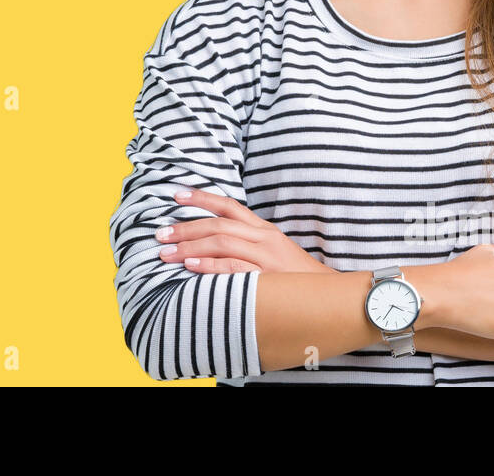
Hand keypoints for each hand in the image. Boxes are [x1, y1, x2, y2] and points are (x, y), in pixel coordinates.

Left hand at [155, 188, 332, 274]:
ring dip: (189, 247)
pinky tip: (190, 267)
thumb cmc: (297, 281)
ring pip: (222, 243)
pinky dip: (209, 266)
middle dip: (186, 227)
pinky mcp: (267, 279)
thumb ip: (248, 246)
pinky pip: (232, 269)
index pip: (229, 205)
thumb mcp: (275, 254)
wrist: (333, 299)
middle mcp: (264, 239)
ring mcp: (266, 258)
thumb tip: (214, 245)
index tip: (176, 194)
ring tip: (166, 252)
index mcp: (264, 230)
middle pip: (219, 224)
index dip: (201, 198)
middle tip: (159, 233)